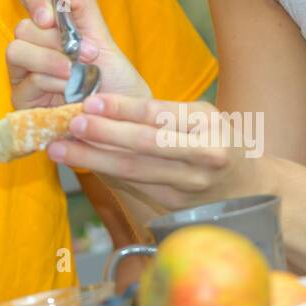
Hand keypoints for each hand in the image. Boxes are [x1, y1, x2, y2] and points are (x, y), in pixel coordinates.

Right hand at [5, 0, 149, 109]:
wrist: (121, 125)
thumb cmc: (115, 83)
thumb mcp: (103, 39)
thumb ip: (80, 4)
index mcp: (53, 22)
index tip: (50, 17)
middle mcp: (35, 42)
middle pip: (24, 24)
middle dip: (57, 41)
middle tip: (86, 56)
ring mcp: (25, 69)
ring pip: (17, 48)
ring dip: (51, 61)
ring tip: (75, 77)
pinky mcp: (21, 96)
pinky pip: (23, 77)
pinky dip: (49, 82)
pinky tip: (68, 94)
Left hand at [51, 95, 271, 211]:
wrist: (246, 188)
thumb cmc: (216, 139)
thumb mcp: (201, 116)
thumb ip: (163, 112)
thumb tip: (104, 103)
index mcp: (209, 128)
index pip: (159, 116)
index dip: (122, 108)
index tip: (91, 100)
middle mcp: (202, 158)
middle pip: (144, 146)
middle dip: (102, 135)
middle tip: (69, 124)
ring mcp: (188, 187)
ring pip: (133, 171)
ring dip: (92, 158)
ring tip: (60, 148)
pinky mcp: (173, 205)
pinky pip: (133, 186)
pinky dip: (103, 172)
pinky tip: (79, 162)